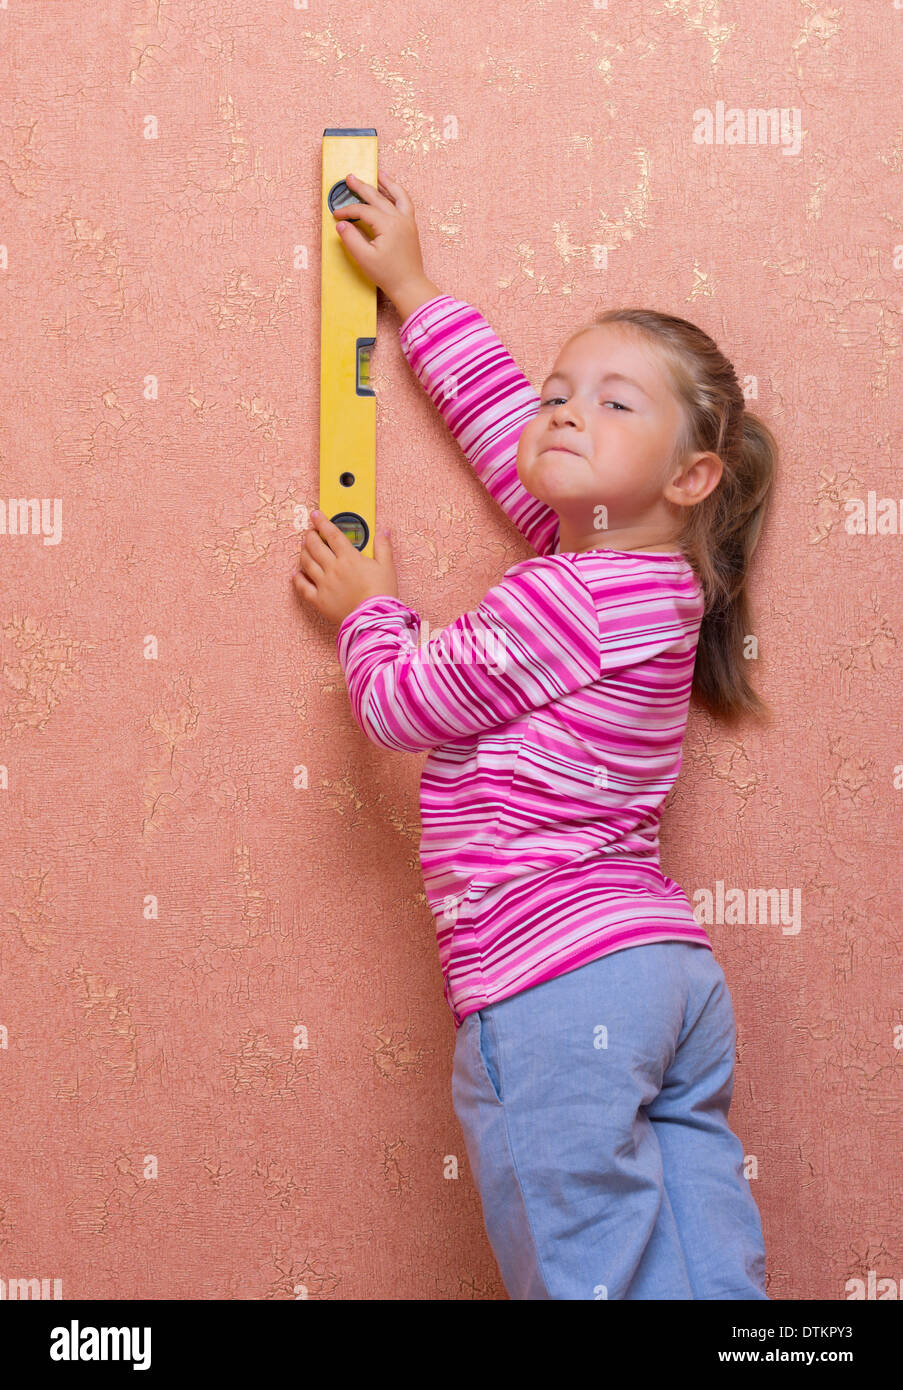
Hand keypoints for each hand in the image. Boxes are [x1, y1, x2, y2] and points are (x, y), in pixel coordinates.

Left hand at [293, 510, 397, 625]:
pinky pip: (303, 587)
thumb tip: (384, 531)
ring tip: (303, 547)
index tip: (315, 515)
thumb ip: (383, 547)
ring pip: (307, 563)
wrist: (374, 619)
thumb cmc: (382, 593)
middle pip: (315, 546)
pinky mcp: (319, 600)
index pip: (332, 534)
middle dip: (310, 535)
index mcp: (349, 558)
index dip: (323, 522)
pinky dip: (298, 578)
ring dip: (303, 552)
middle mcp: (333, 568)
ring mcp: (324, 584)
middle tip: (310, 532)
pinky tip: (296, 573)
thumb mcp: (387, 567)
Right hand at [331, 172, 432, 306]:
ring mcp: (408, 222)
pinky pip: (405, 203)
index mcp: (388, 225)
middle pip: (378, 197)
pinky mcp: (411, 227)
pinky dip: (398, 194)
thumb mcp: (364, 258)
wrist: (409, 285)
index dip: (347, 211)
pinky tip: (393, 190)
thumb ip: (351, 239)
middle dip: (362, 187)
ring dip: (387, 183)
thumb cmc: (388, 274)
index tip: (336, 214)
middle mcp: (399, 219)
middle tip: (350, 178)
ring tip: (379, 174)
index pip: (363, 211)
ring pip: (397, 195)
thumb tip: (341, 224)